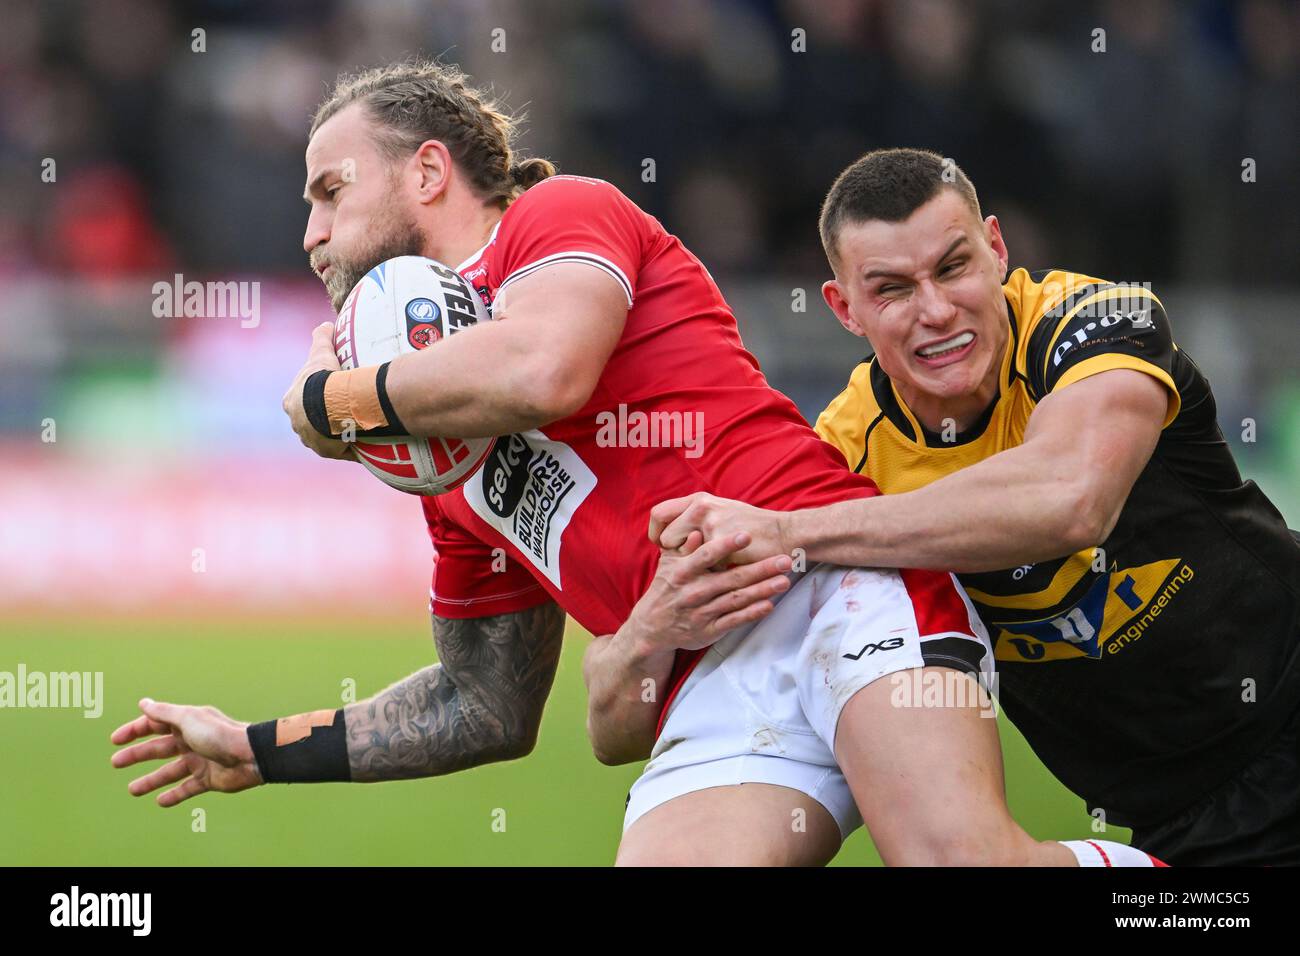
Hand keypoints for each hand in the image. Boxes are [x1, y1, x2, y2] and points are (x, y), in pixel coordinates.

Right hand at [110, 698, 263, 806]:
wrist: (250, 756)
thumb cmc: (219, 734)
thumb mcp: (188, 719)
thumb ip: (165, 713)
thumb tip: (144, 702)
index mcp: (186, 723)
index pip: (155, 725)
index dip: (134, 731)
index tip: (115, 740)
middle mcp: (191, 741)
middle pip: (158, 749)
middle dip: (137, 755)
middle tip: (116, 763)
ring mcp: (200, 761)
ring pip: (170, 772)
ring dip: (151, 780)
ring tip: (132, 790)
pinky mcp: (208, 780)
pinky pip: (187, 788)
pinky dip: (174, 795)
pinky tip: (160, 801)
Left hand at [282, 321, 353, 459]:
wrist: (329, 405)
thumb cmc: (323, 378)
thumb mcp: (321, 353)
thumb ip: (321, 338)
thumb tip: (326, 324)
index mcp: (292, 403)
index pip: (300, 400)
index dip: (312, 396)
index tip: (327, 393)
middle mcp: (298, 424)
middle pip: (310, 422)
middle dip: (323, 419)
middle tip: (344, 411)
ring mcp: (312, 440)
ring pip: (325, 438)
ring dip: (337, 434)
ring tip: (357, 427)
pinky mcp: (328, 451)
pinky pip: (342, 450)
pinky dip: (352, 446)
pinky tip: (365, 440)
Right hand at [623, 531, 792, 653]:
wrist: (651, 628)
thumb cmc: (665, 588)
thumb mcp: (668, 564)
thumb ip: (683, 547)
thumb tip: (697, 530)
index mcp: (683, 572)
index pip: (706, 556)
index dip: (726, 545)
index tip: (747, 535)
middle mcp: (693, 592)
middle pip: (731, 578)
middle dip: (760, 568)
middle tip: (785, 559)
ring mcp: (702, 612)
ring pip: (736, 600)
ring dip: (762, 590)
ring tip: (784, 581)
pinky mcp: (709, 630)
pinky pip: (733, 621)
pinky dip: (751, 614)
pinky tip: (769, 605)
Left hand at [649, 492, 791, 565]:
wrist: (784, 533)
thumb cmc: (751, 526)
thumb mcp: (720, 512)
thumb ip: (694, 518)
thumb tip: (670, 533)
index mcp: (698, 500)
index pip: (658, 514)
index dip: (657, 533)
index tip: (664, 546)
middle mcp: (701, 508)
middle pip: (665, 538)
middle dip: (674, 554)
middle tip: (688, 562)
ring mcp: (711, 526)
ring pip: (683, 555)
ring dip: (693, 565)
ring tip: (709, 566)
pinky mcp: (722, 545)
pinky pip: (705, 567)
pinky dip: (713, 572)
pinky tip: (726, 569)